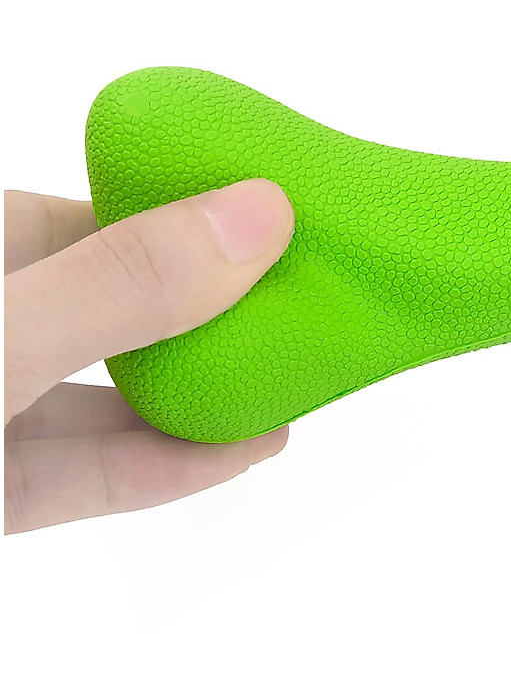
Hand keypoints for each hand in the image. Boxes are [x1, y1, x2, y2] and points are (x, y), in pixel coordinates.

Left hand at [4, 180, 294, 532]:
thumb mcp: (4, 335)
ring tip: (286, 393)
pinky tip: (231, 455)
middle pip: (108, 309)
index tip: (280, 228)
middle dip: (206, 316)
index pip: (91, 218)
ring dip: (193, 401)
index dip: (187, 221)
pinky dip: (156, 467)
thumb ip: (122, 284)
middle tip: (303, 312)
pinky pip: (80, 472)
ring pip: (97, 397)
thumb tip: (258, 215)